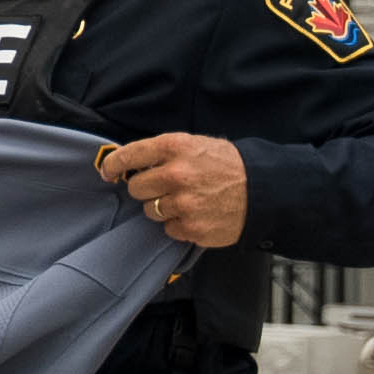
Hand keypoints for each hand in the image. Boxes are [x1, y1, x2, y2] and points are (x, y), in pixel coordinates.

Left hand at [101, 132, 247, 247]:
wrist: (266, 190)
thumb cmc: (228, 165)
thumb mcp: (197, 144)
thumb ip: (164, 152)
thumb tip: (128, 164)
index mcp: (175, 148)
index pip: (129, 156)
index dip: (113, 165)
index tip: (107, 172)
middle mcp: (176, 174)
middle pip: (135, 187)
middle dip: (146, 188)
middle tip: (165, 187)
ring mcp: (184, 203)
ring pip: (150, 210)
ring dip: (162, 208)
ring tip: (187, 200)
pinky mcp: (192, 228)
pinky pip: (168, 229)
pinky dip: (179, 224)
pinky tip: (197, 214)